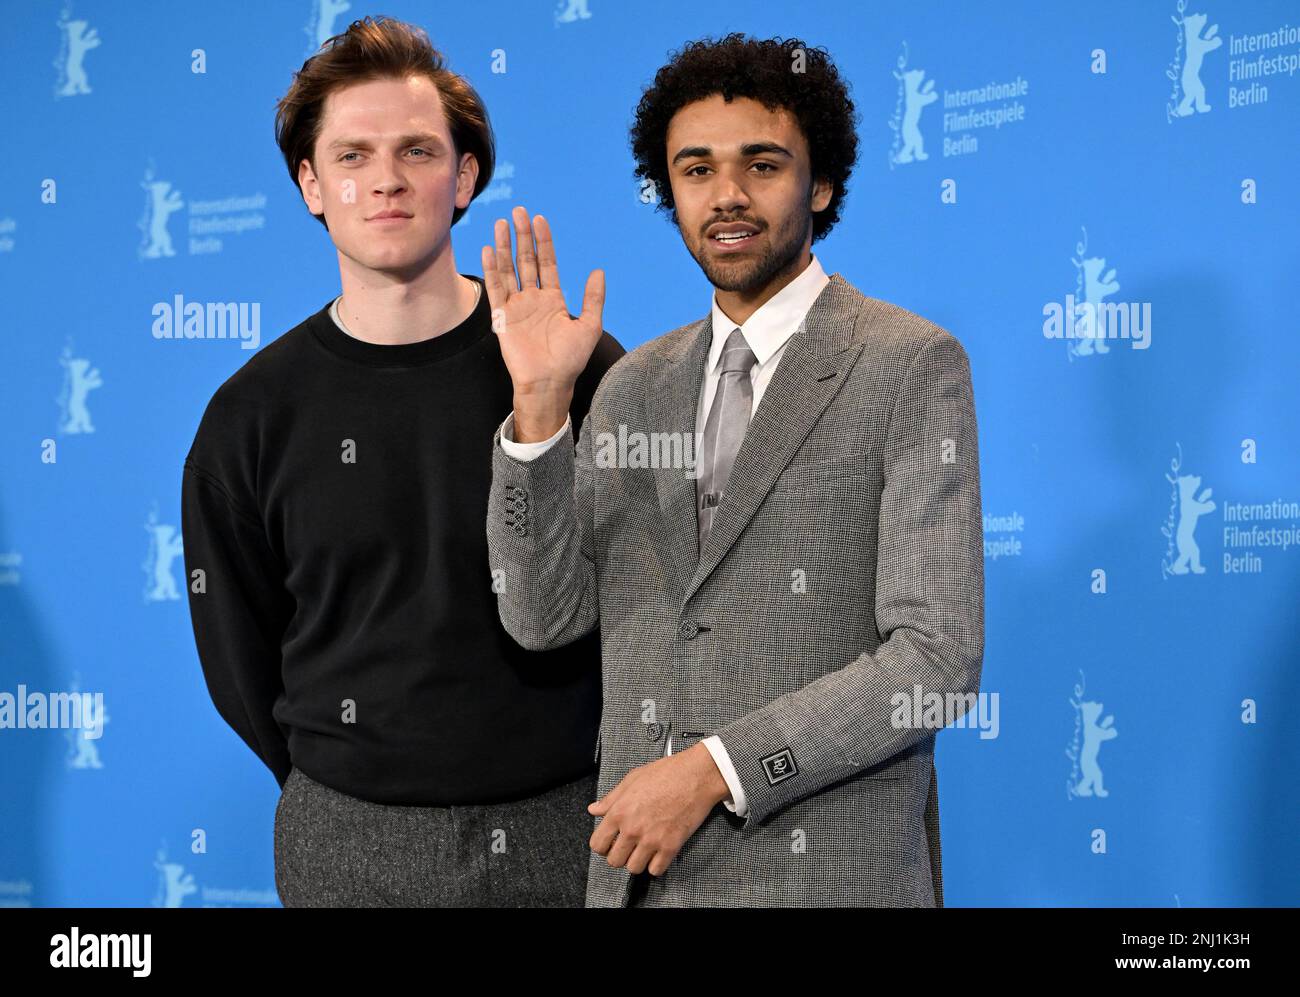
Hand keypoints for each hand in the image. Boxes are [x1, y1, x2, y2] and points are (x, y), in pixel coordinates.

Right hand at [482, 206, 604, 439]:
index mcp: (553, 299)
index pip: (547, 263)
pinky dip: (491, 269)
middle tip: (519, 212)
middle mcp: (533, 299)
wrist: (549, 382)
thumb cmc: (570, 359)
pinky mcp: (503, 316)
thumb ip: (593, 298)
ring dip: (505, 247)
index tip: (540, 220)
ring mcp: (517, 306)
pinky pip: (495, 288)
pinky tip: (489, 249)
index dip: (544, 242)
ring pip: (508, 269)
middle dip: (522, 237)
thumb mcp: (590, 326)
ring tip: (502, 223)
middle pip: (525, 260)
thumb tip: (598, 271)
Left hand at [588, 742, 730, 876]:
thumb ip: (611, 798)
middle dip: (619, 855)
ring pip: (634, 869)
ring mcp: (651, 840)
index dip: (603, 845)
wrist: (696, 776)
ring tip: (643, 849)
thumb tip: (594, 809)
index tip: (610, 842)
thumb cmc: (666, 773)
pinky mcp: (671, 846)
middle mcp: (632, 829)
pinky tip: (658, 852)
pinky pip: (656, 870)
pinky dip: (656, 865)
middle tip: (628, 847)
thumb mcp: (632, 779)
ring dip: (637, 861)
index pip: (597, 844)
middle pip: (614, 861)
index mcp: (619, 812)